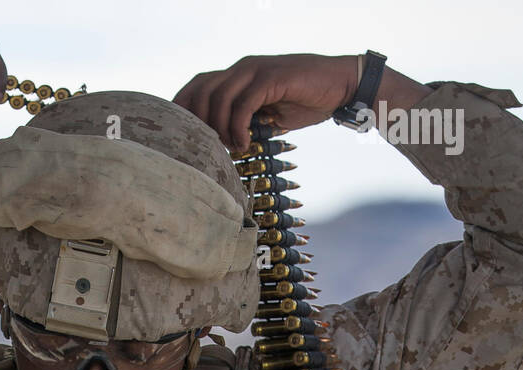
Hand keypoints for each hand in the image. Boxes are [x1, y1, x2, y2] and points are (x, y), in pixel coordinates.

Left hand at [174, 53, 359, 148]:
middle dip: (198, 122)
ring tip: (233, 148)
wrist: (339, 86)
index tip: (182, 135)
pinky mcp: (271, 78)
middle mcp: (242, 68)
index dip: (184, 107)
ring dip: (220, 128)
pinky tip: (244, 143)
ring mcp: (256, 70)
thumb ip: (245, 122)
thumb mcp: (267, 115)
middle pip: (201, 90)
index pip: (198, 85)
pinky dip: (238, 127)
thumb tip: (223, 146)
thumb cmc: (304, 102)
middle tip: (210, 146)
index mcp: (238, 75)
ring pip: (219, 97)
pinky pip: (243, 103)